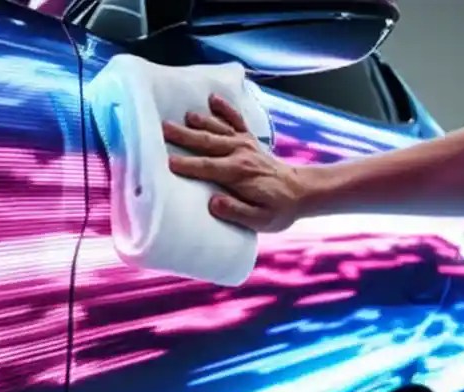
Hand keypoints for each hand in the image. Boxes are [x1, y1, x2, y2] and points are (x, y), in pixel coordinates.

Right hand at [163, 94, 308, 232]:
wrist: (300, 191)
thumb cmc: (278, 209)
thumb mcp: (261, 220)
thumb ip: (237, 212)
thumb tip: (213, 203)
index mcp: (239, 174)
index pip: (208, 168)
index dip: (188, 165)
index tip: (167, 161)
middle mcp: (240, 153)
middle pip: (207, 142)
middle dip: (184, 136)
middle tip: (163, 128)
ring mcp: (245, 144)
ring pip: (217, 129)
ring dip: (199, 122)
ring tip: (181, 116)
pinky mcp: (249, 140)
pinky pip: (236, 120)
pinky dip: (225, 108)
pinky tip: (212, 99)